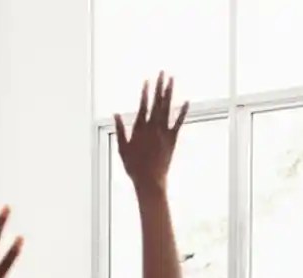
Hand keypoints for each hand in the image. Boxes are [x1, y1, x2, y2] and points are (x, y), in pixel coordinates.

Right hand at [114, 72, 187, 190]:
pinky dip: (182, 112)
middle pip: (156, 103)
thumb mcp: (122, 148)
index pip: (142, 106)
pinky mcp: (172, 139)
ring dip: (170, 93)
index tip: (147, 81)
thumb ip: (120, 129)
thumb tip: (115, 114)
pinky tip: (186, 101)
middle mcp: (152, 128)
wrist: (150, 180)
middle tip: (162, 73)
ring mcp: (163, 132)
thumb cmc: (133, 166)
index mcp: (139, 129)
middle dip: (159, 86)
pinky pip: (178, 122)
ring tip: (172, 80)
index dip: (145, 92)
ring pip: (167, 108)